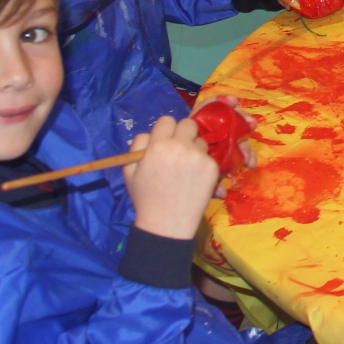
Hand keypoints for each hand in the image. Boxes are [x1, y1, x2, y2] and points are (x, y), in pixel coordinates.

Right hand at [124, 115, 220, 239]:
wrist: (167, 223)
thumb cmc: (145, 198)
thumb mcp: (130, 171)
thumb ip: (138, 146)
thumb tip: (152, 134)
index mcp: (158, 145)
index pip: (167, 120)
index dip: (166, 130)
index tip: (165, 140)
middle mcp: (180, 146)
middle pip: (188, 124)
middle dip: (183, 133)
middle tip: (179, 149)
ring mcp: (199, 156)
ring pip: (200, 141)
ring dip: (194, 149)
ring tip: (186, 169)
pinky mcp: (213, 167)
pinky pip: (208, 156)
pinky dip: (203, 164)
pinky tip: (194, 179)